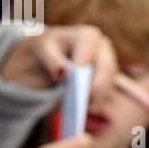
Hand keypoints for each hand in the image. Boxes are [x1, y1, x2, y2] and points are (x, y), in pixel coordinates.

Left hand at [0, 23, 117, 101]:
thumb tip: (64, 74)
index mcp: (89, 36)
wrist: (48, 55)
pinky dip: (93, 103)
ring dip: (95, 98)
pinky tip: (81, 111)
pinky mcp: (106, 81)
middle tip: (82, 103)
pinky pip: (103, 95)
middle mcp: (104, 49)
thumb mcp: (41, 49)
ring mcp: (108, 65)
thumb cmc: (45, 48)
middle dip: (95, 87)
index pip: (90, 55)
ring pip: (107, 86)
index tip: (74, 82)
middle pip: (107, 71)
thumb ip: (52, 60)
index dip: (84, 69)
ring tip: (79, 110)